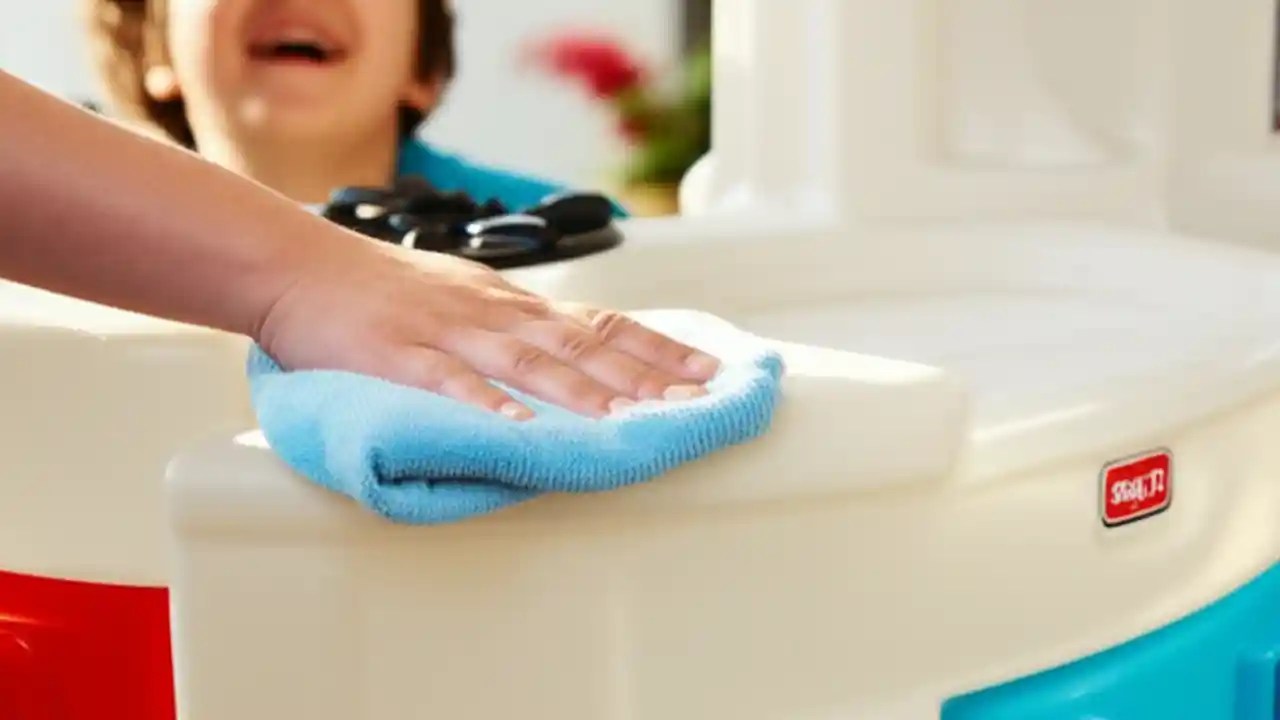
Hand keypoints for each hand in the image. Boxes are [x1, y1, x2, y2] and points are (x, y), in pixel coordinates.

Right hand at [256, 236, 720, 419]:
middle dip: (641, 373)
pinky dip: (485, 401)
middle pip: (579, 343)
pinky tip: (517, 425)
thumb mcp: (464, 298)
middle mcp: (491, 312)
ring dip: (579, 389)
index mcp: (510, 303)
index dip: (657, 347)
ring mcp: (445, 330)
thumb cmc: (384, 288)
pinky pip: (446, 379)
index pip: (601, 322)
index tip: (708, 370)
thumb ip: (516, 327)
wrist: (299, 262)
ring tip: (627, 416)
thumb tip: (575, 356)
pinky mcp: (395, 353)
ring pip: (525, 359)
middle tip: (695, 398)